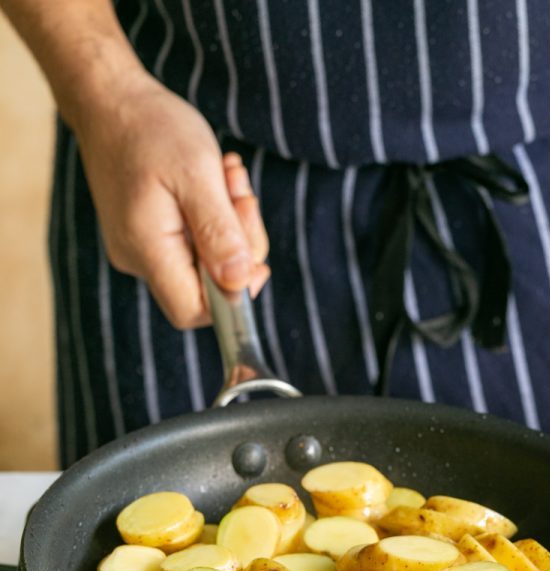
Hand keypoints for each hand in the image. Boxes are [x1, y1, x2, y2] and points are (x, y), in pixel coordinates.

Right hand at [73, 71, 268, 327]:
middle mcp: (139, 259)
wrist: (111, 100)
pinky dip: (215, 216)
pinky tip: (216, 183)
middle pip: (207, 287)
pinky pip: (196, 242)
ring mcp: (142, 249)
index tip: (256, 260)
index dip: (231, 298)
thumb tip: (239, 283)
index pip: (193, 311)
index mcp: (147, 249)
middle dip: (239, 245)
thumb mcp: (197, 175)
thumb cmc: (152, 129)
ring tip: (228, 177)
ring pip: (206, 261)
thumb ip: (219, 233)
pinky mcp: (150, 235)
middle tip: (242, 195)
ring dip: (232, 223)